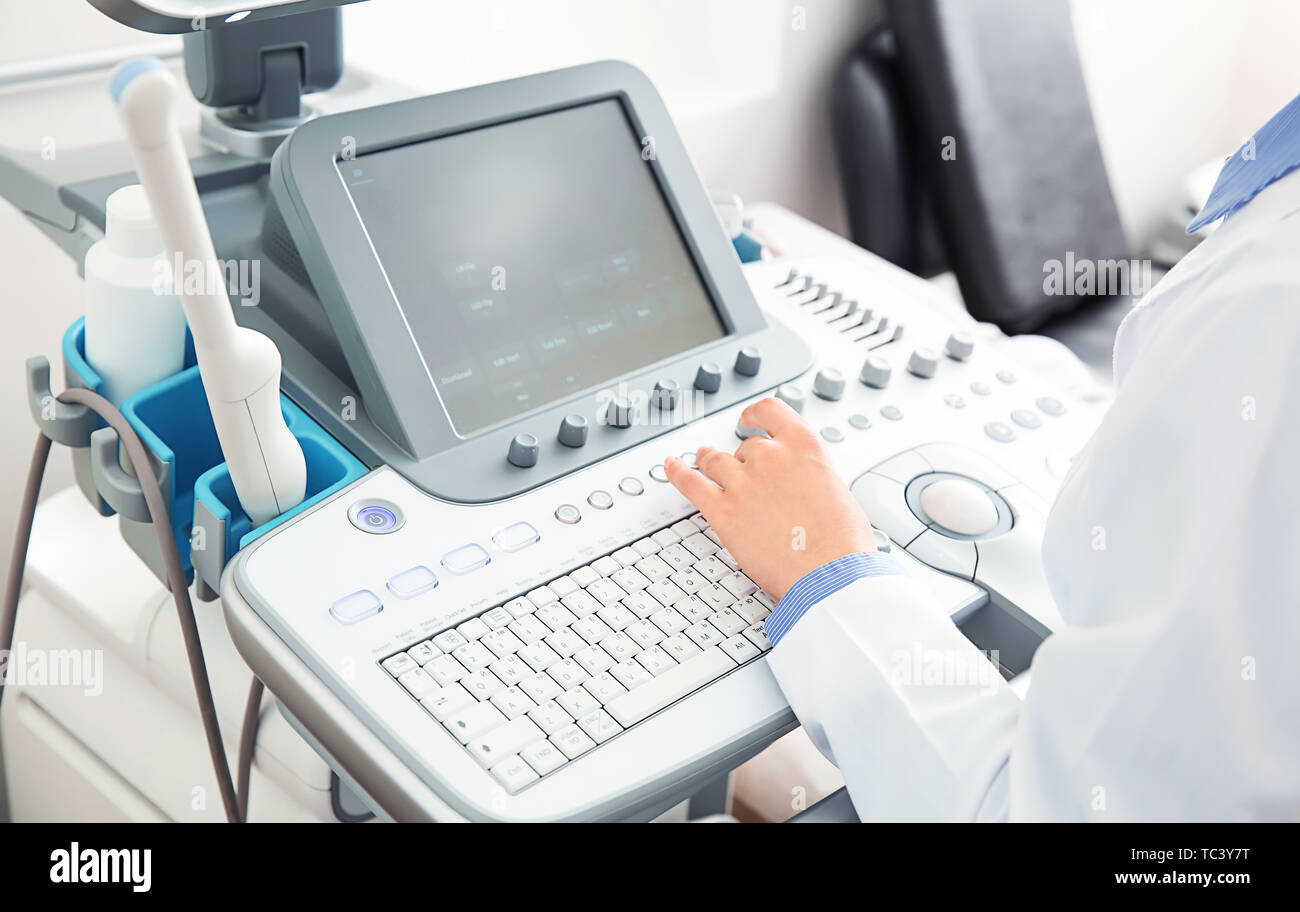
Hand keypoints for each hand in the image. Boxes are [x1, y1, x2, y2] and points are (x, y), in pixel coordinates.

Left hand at [664, 397, 875, 600]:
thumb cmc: (842, 542)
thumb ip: (809, 476)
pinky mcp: (723, 511)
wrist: (831, 574)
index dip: (755, 414)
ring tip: (703, 459)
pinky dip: (676, 472)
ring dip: (708, 460)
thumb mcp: (835, 489)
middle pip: (745, 447)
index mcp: (803, 446)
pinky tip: (671, 466)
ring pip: (714, 460)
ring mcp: (743, 482)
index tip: (748, 418)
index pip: (770, 411)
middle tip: (744, 474)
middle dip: (743, 460)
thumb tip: (798, 483)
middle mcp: (770, 457)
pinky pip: (690, 482)